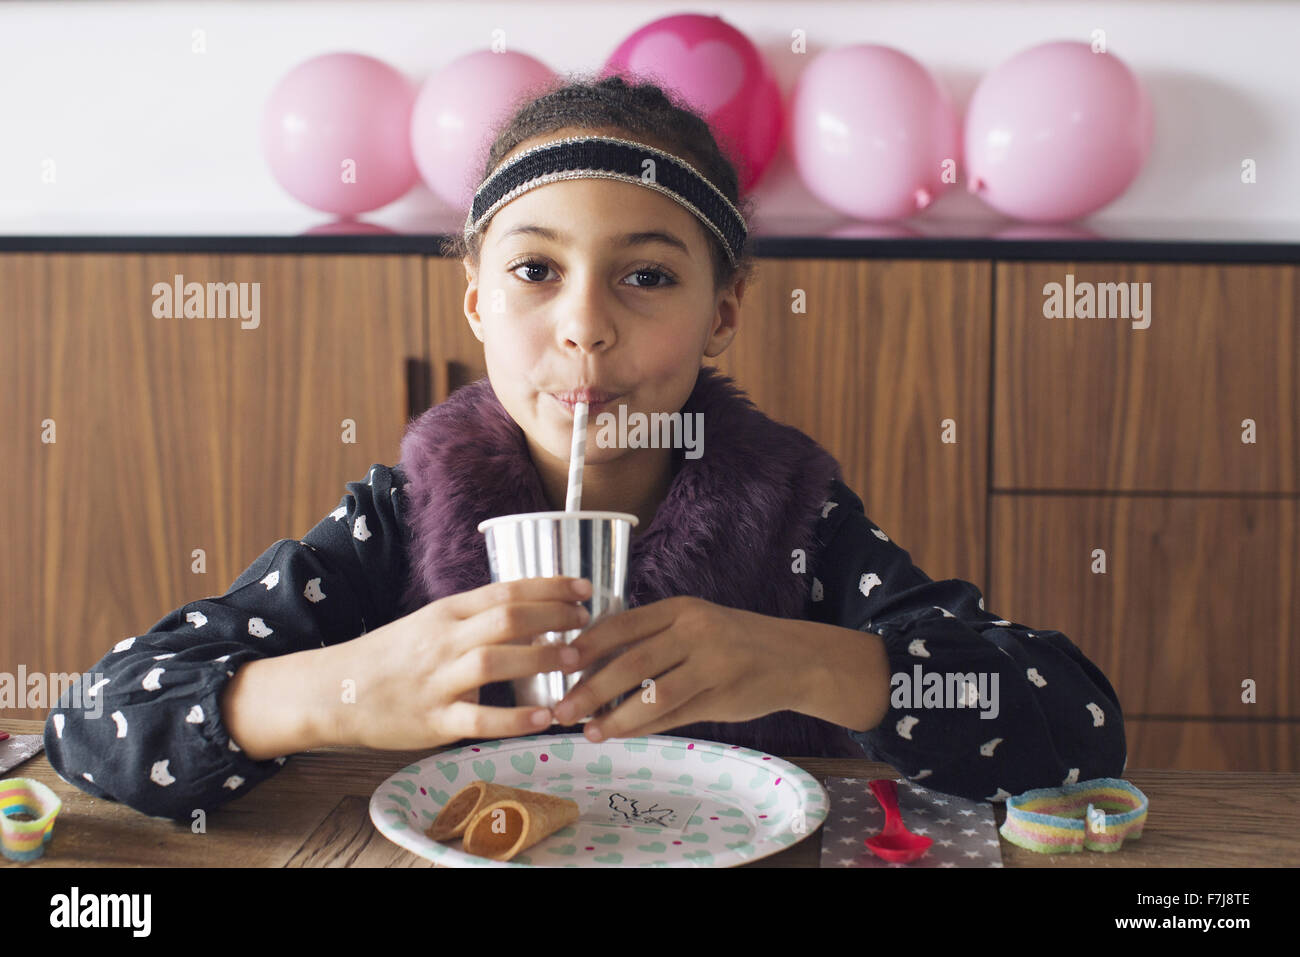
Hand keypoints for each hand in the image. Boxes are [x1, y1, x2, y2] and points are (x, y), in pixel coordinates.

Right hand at [332, 576, 592, 749]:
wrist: (332, 691)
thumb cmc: (391, 657)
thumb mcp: (431, 625)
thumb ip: (475, 621)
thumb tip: (533, 616)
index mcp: (447, 613)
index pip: (505, 590)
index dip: (549, 587)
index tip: (584, 588)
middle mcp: (444, 641)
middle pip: (506, 618)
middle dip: (553, 617)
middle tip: (587, 623)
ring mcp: (438, 680)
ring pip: (494, 660)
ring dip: (541, 659)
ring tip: (576, 662)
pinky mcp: (433, 720)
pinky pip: (479, 718)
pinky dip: (515, 719)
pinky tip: (544, 718)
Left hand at [551, 596, 814, 740]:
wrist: (793, 658)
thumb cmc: (733, 641)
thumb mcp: (695, 625)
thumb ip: (652, 640)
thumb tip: (593, 667)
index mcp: (681, 609)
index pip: (624, 624)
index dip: (588, 644)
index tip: (558, 661)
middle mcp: (695, 632)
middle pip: (633, 661)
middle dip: (591, 688)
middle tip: (562, 708)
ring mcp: (711, 665)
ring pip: (653, 695)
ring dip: (616, 717)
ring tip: (589, 731)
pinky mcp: (722, 696)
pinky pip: (675, 716)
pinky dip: (645, 727)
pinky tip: (622, 734)